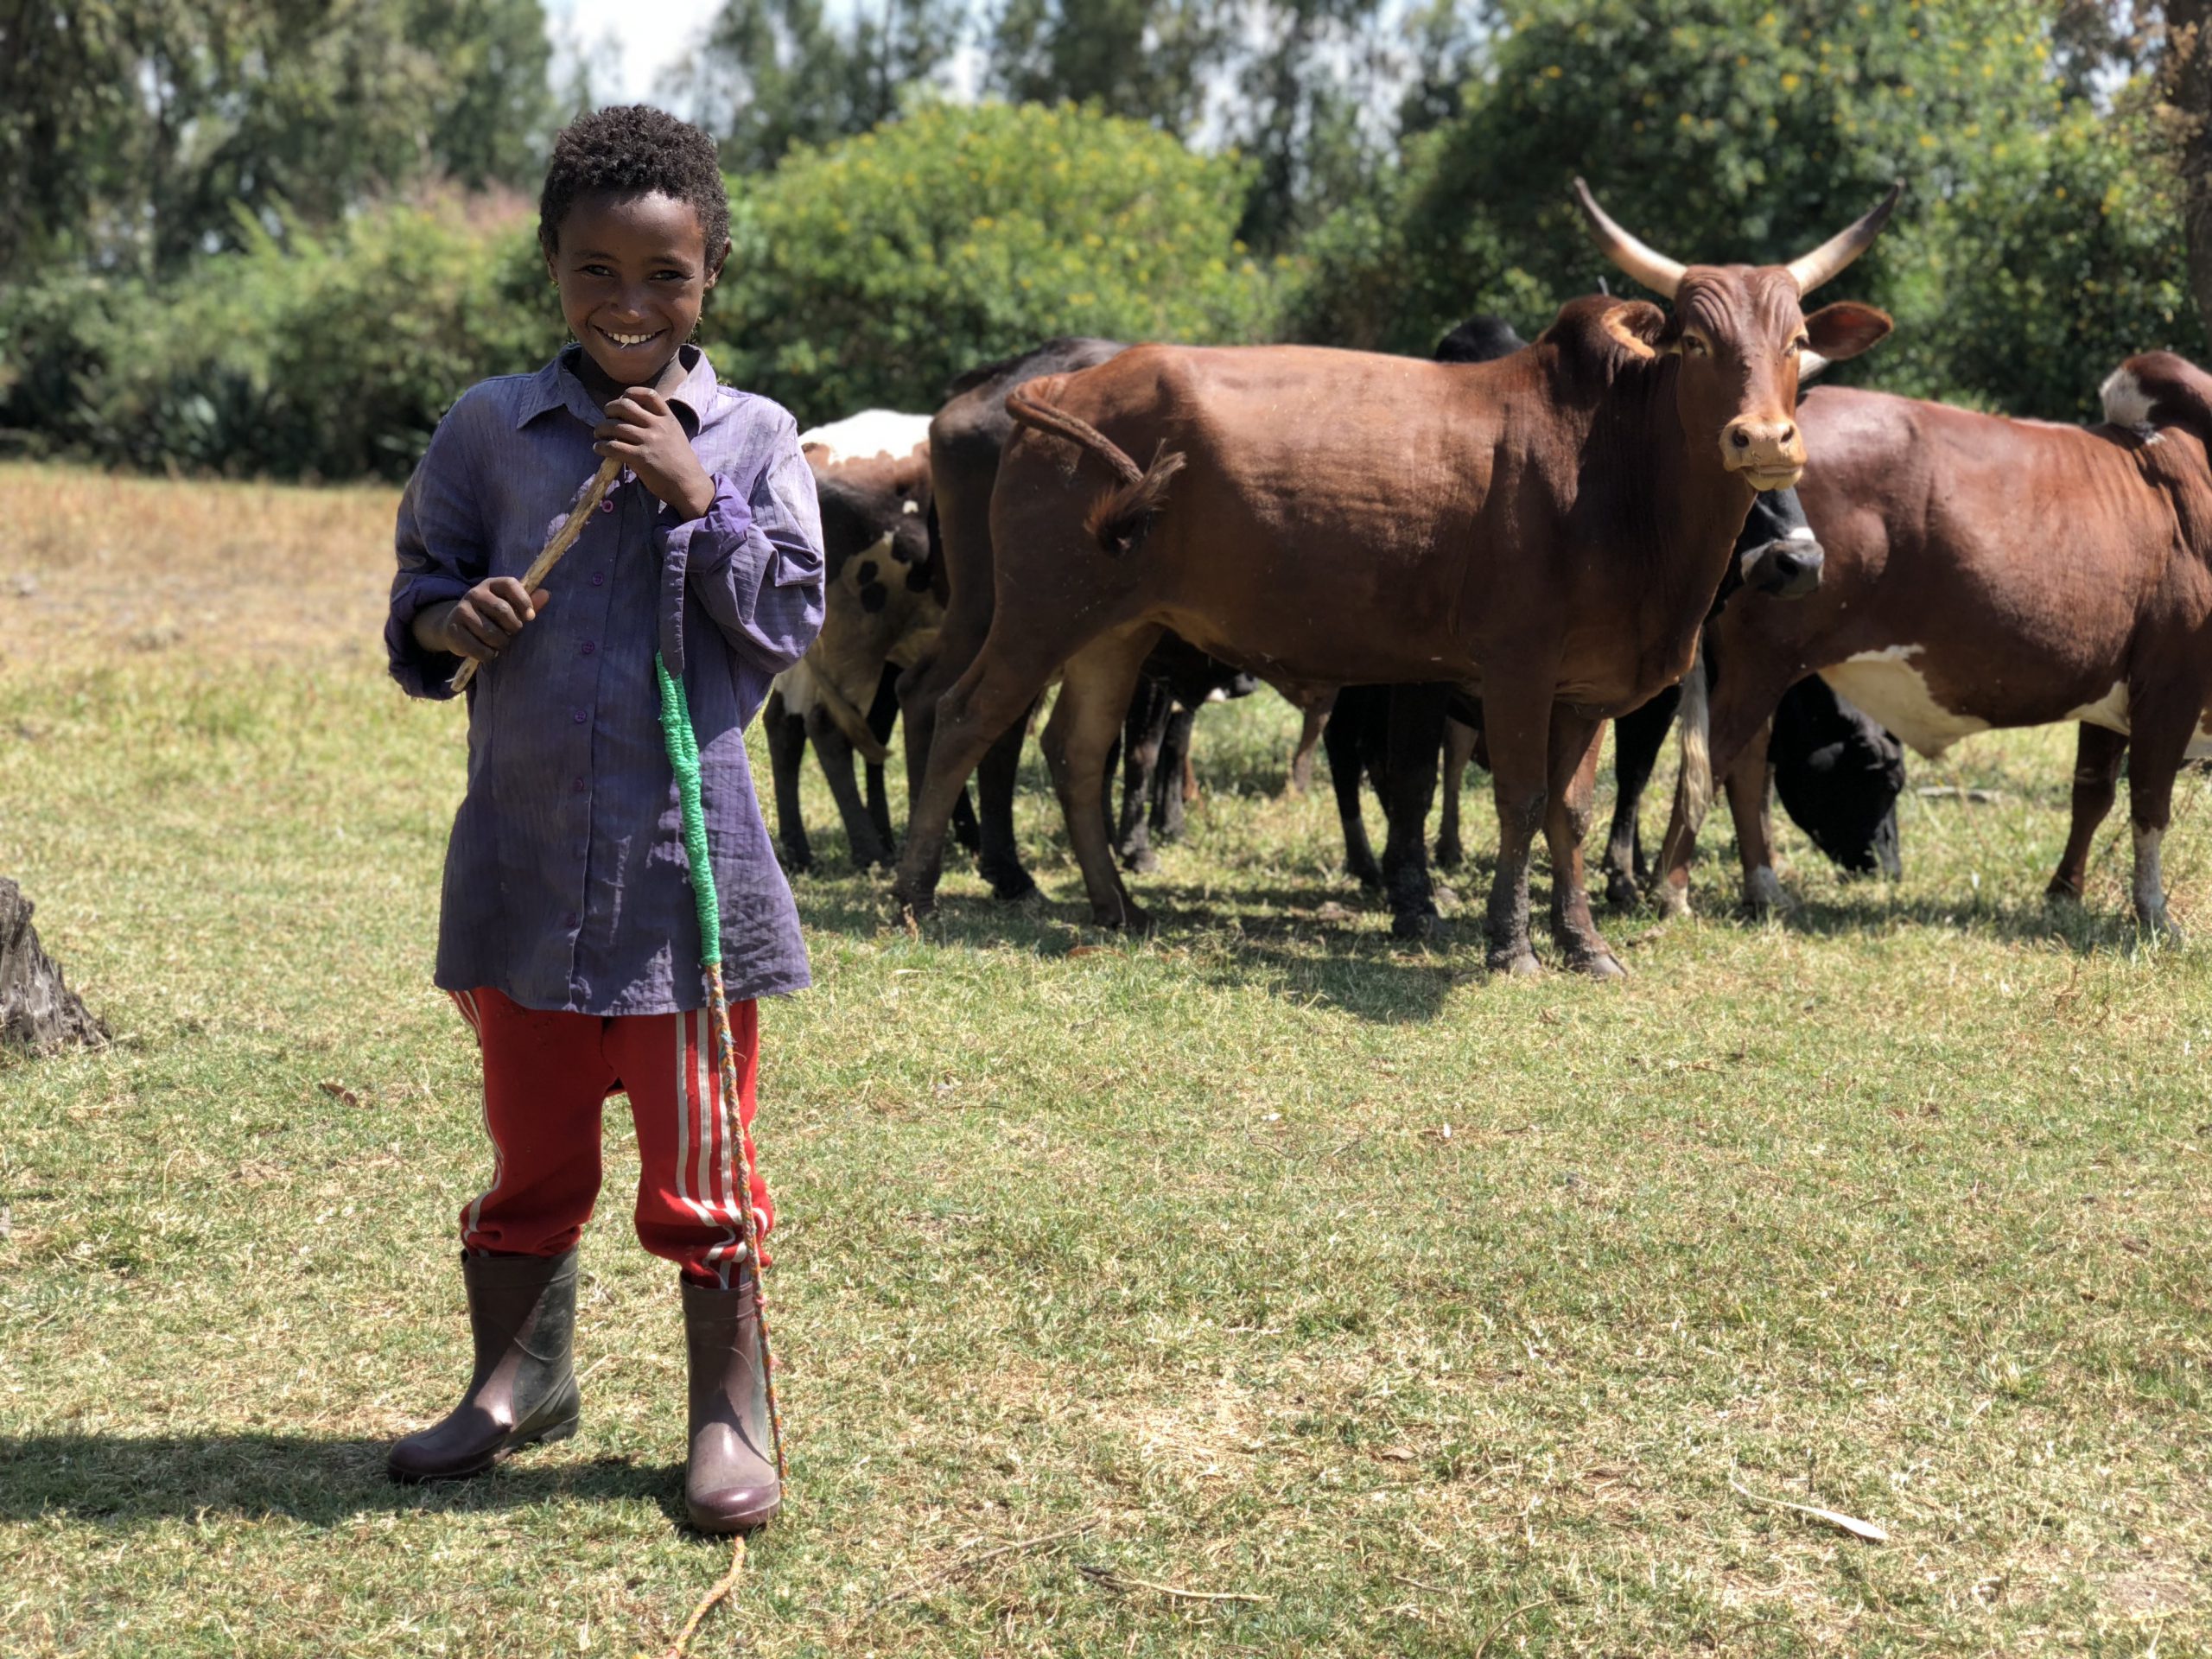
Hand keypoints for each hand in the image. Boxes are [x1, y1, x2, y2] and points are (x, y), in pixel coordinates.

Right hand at [420, 577, 551, 663]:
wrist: (455, 625)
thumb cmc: (490, 615)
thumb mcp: (508, 605)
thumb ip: (527, 602)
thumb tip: (546, 595)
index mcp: (491, 584)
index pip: (510, 584)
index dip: (524, 600)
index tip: (531, 617)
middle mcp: (474, 593)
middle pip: (503, 611)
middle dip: (514, 627)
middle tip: (512, 633)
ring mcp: (462, 611)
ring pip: (491, 633)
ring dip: (501, 643)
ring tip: (500, 642)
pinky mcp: (454, 630)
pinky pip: (479, 648)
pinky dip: (489, 654)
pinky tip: (489, 651)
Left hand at [595, 387, 715, 520]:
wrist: (689, 485)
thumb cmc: (681, 463)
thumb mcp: (675, 435)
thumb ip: (657, 425)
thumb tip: (630, 420)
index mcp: (668, 418)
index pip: (648, 394)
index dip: (630, 393)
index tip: (622, 400)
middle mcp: (658, 426)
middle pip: (625, 406)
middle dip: (610, 409)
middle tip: (606, 418)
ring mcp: (649, 441)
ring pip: (615, 426)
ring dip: (601, 429)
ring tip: (598, 434)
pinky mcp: (641, 458)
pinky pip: (614, 447)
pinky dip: (601, 446)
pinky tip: (599, 448)